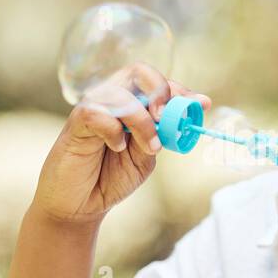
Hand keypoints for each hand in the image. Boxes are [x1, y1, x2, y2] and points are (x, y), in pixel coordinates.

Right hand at [32, 63, 210, 226]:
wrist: (79, 206)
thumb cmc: (109, 178)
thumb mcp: (144, 158)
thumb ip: (160, 134)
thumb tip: (188, 114)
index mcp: (131, 105)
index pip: (156, 82)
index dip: (180, 89)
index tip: (201, 103)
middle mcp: (111, 100)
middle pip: (138, 71)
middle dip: (161, 92)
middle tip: (166, 118)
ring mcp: (92, 109)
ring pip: (121, 94)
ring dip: (142, 121)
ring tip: (149, 147)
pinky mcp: (76, 124)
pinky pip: (98, 113)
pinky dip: (114, 131)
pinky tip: (116, 148)